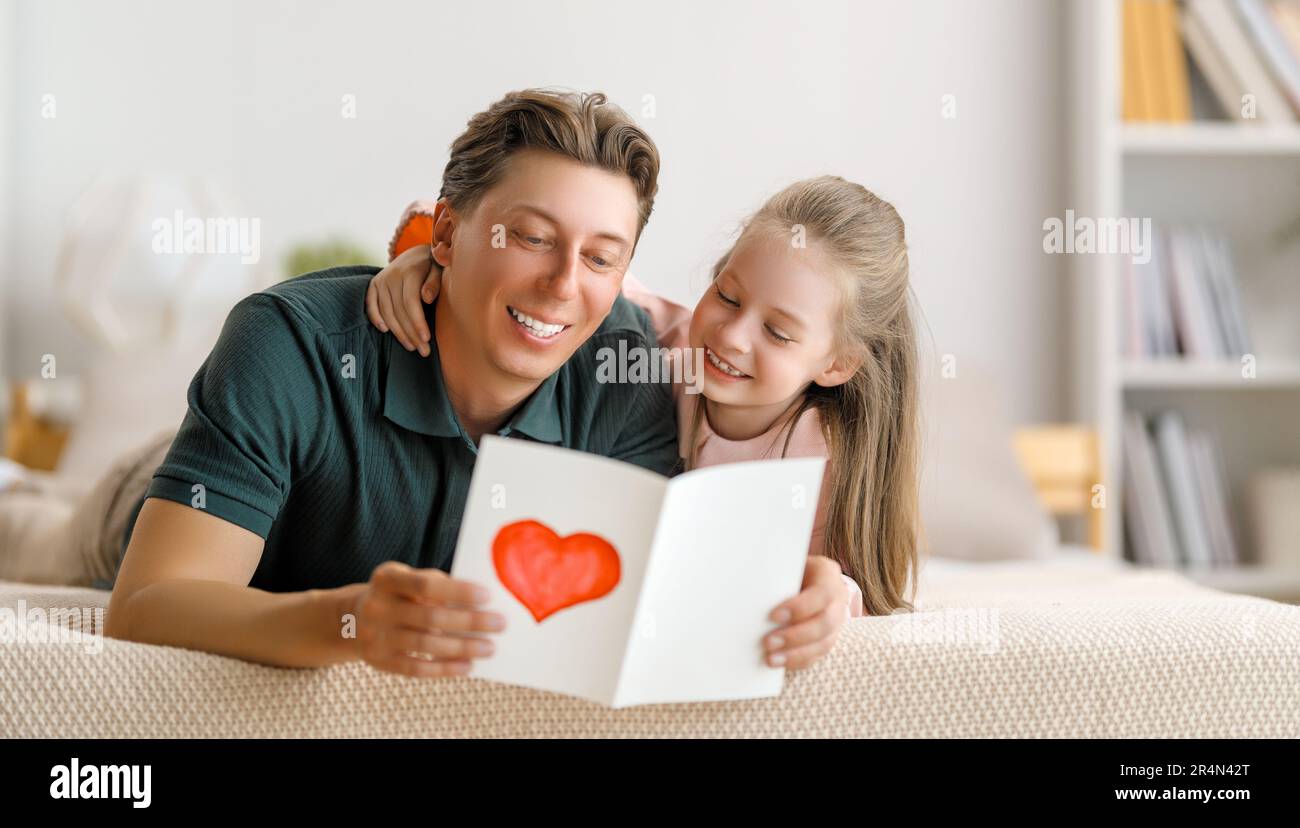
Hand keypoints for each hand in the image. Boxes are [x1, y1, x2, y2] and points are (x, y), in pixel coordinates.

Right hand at [353, 561, 503, 677]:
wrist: (352, 620)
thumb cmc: (398, 596)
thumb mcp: (408, 580)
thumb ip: (437, 586)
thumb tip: (482, 603)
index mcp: (387, 579)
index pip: (426, 585)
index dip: (459, 591)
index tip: (488, 596)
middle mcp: (376, 607)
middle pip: (430, 617)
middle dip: (471, 621)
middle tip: (500, 624)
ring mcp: (374, 636)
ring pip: (426, 645)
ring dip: (463, 647)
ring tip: (490, 647)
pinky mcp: (378, 661)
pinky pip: (416, 668)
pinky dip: (445, 668)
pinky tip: (467, 666)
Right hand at [365, 244, 441, 355]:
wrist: (417, 253)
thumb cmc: (434, 266)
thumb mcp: (440, 270)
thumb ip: (435, 283)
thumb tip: (426, 298)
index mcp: (410, 271)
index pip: (410, 302)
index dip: (417, 322)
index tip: (426, 339)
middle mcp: (392, 275)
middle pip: (399, 311)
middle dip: (411, 333)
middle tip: (423, 351)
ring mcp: (381, 279)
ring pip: (386, 312)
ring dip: (398, 332)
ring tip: (411, 347)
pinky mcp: (374, 284)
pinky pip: (371, 304)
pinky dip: (376, 318)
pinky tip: (385, 331)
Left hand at [763, 555, 847, 670]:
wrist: (802, 578)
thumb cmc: (786, 569)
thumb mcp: (784, 564)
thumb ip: (775, 573)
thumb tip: (747, 584)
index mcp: (827, 574)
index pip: (822, 593)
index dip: (800, 607)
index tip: (773, 616)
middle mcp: (837, 598)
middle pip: (824, 623)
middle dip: (795, 636)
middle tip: (768, 642)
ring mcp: (836, 621)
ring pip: (824, 643)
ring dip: (796, 654)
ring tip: (771, 658)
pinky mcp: (828, 638)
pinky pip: (817, 655)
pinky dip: (797, 661)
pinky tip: (779, 663)